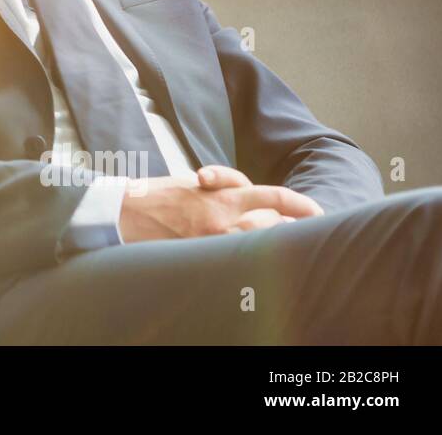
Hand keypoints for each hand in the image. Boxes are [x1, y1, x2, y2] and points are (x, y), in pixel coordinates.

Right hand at [119, 164, 323, 242]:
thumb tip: (250, 205)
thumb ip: (225, 191)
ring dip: (267, 242)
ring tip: (273, 246)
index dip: (301, 206)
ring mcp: (214, 237)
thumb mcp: (197, 184)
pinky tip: (240, 256)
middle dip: (286, 229)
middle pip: (274, 223)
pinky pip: (232, 257)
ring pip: (257, 240)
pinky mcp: (200, 253)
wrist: (124, 211)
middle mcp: (225, 215)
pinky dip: (242, 256)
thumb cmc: (159, 195)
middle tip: (295, 233)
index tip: (317, 213)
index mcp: (226, 194)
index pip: (276, 197)